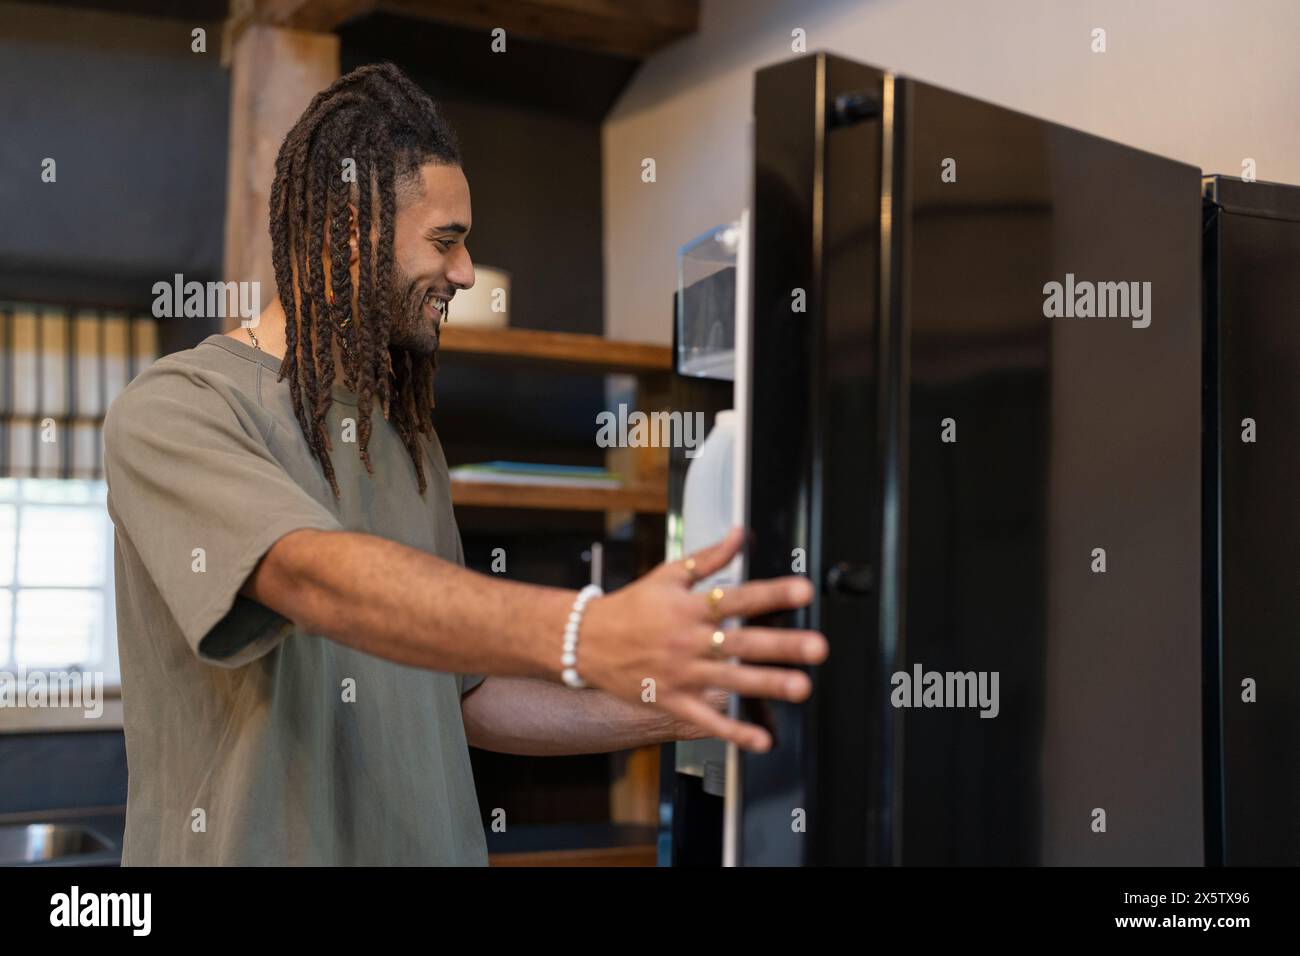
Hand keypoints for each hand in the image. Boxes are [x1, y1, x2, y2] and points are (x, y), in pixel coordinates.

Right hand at [578, 528, 827, 752]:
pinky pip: (707, 720)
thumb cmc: (631, 607)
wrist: (586, 641)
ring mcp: (681, 673)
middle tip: (816, 647)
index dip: (772, 593)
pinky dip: (734, 733)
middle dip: (781, 645)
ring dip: (767, 684)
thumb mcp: (668, 575)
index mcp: (690, 607)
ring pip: (730, 680)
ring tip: (801, 687)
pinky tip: (761, 740)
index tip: (803, 590)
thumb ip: (709, 557)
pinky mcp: (672, 701)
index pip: (737, 597)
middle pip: (741, 641)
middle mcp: (688, 640)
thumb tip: (740, 534)